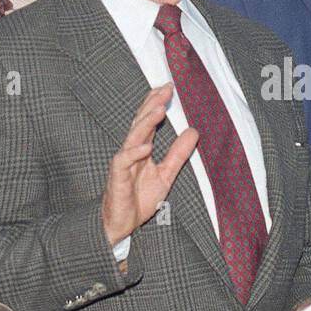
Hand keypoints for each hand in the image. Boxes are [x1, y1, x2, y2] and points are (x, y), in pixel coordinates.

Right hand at [101, 84, 198, 245]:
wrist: (121, 223)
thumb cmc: (139, 198)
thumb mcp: (165, 174)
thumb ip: (178, 154)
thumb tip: (193, 132)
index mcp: (141, 148)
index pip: (148, 121)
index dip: (157, 103)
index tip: (169, 88)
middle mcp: (131, 151)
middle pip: (140, 122)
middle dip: (152, 104)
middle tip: (165, 88)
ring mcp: (123, 162)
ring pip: (133, 137)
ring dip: (146, 122)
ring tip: (159, 108)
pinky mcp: (117, 176)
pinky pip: (124, 161)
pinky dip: (134, 152)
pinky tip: (146, 146)